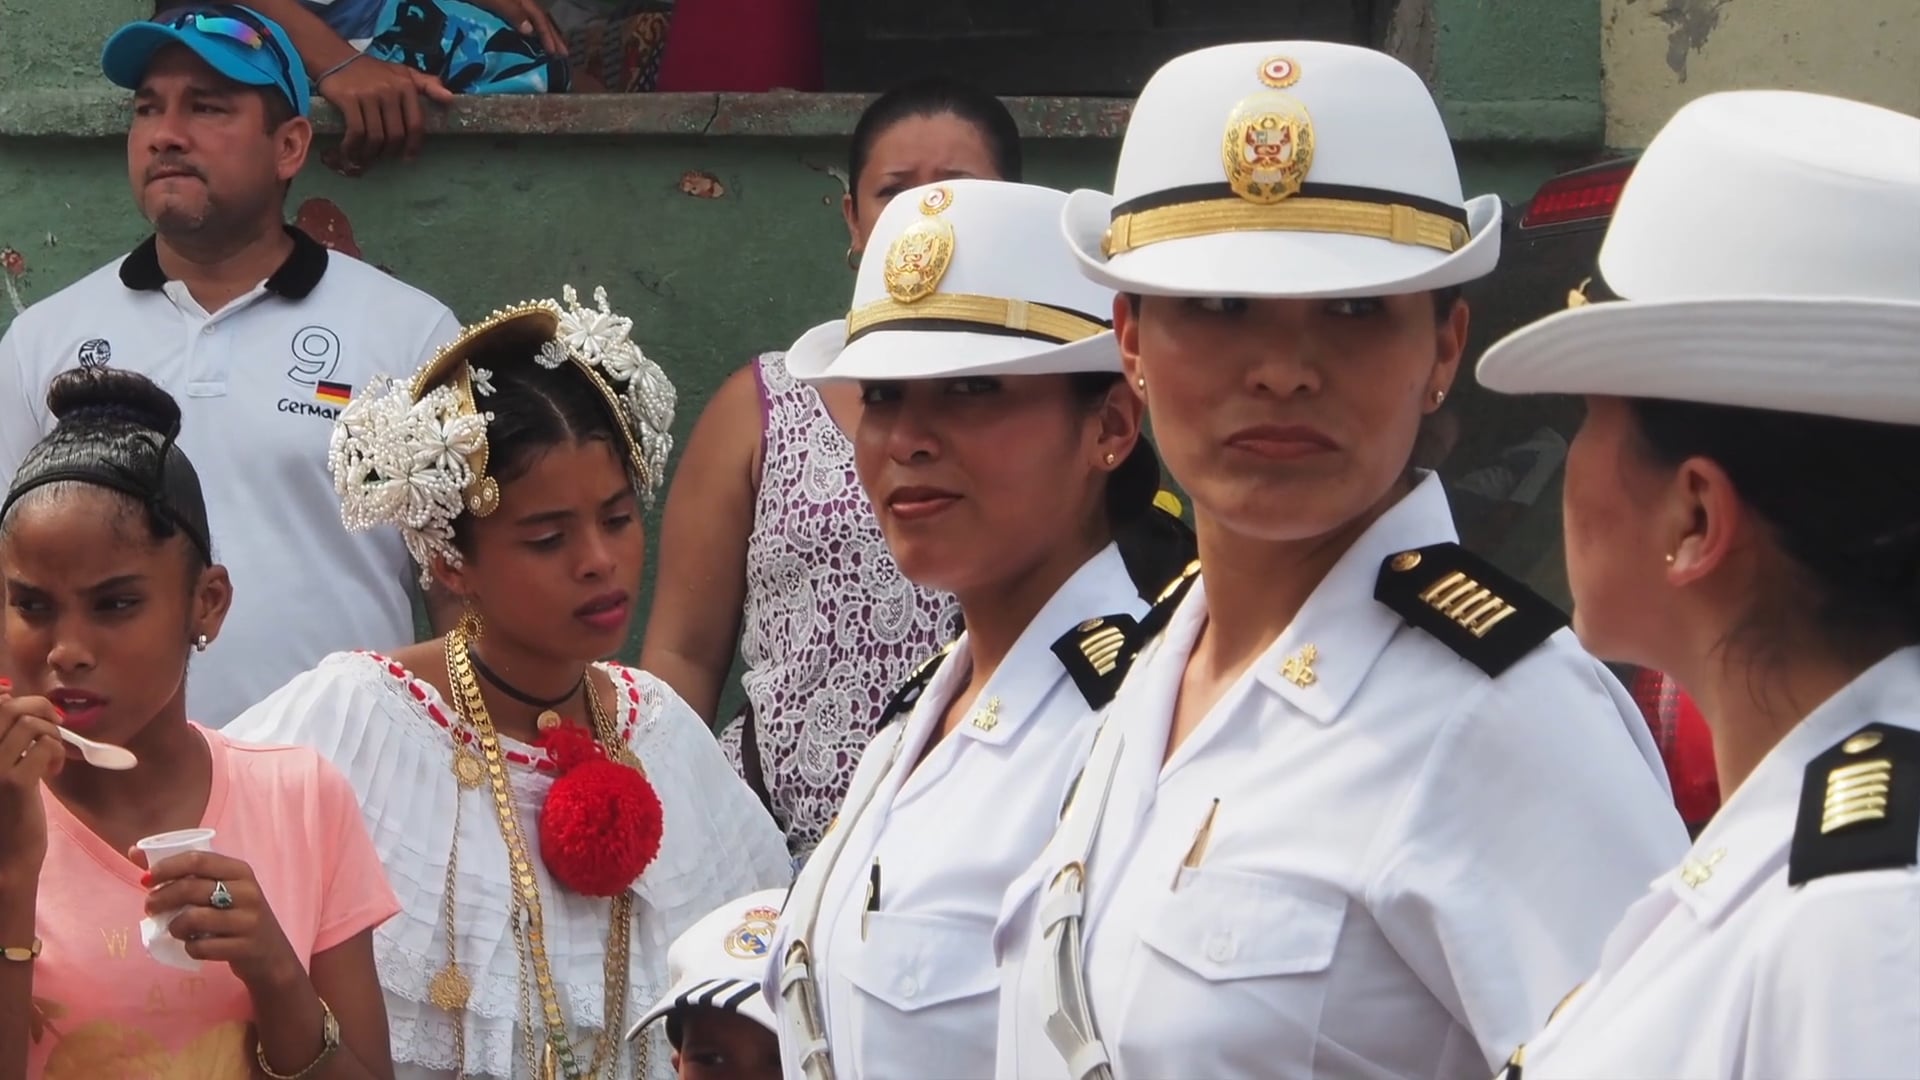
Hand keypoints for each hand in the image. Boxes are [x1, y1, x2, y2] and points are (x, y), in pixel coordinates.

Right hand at [0, 684, 67, 886]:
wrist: (5, 857)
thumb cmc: (3, 810)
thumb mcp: (0, 765)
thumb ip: (3, 736)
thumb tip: (7, 695)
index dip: (9, 696)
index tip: (29, 710)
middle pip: (8, 706)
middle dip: (40, 708)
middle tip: (53, 727)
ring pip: (31, 724)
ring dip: (53, 735)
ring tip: (52, 757)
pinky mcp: (15, 783)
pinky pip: (46, 746)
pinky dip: (58, 754)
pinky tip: (53, 772)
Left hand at [137, 849, 302, 991]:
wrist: (271, 954)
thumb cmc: (237, 915)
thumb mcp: (221, 889)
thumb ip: (184, 872)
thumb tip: (135, 851)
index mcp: (240, 871)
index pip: (197, 859)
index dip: (166, 867)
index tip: (146, 879)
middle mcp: (247, 891)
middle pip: (191, 888)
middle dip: (161, 898)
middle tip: (150, 907)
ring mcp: (247, 920)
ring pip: (193, 919)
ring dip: (175, 926)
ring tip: (175, 928)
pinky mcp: (244, 947)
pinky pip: (201, 947)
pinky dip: (190, 948)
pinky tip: (194, 945)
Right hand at [317, 55, 454, 166]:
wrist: (337, 58)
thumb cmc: (375, 72)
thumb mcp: (404, 73)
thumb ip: (428, 85)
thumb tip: (450, 99)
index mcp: (407, 86)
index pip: (416, 124)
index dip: (413, 145)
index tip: (408, 158)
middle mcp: (390, 90)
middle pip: (396, 134)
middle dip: (390, 152)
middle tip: (383, 157)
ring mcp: (369, 94)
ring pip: (376, 136)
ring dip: (371, 153)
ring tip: (366, 158)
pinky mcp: (348, 98)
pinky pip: (356, 131)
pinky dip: (353, 146)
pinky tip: (350, 151)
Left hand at [465, 0, 568, 59]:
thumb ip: (510, 11)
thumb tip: (531, 31)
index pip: (538, 17)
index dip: (549, 35)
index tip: (558, 54)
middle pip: (539, 15)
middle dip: (552, 35)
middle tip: (564, 54)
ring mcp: (506, 1)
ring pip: (530, 16)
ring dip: (542, 32)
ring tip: (550, 46)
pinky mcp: (495, 6)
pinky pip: (517, 17)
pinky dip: (526, 28)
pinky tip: (526, 37)